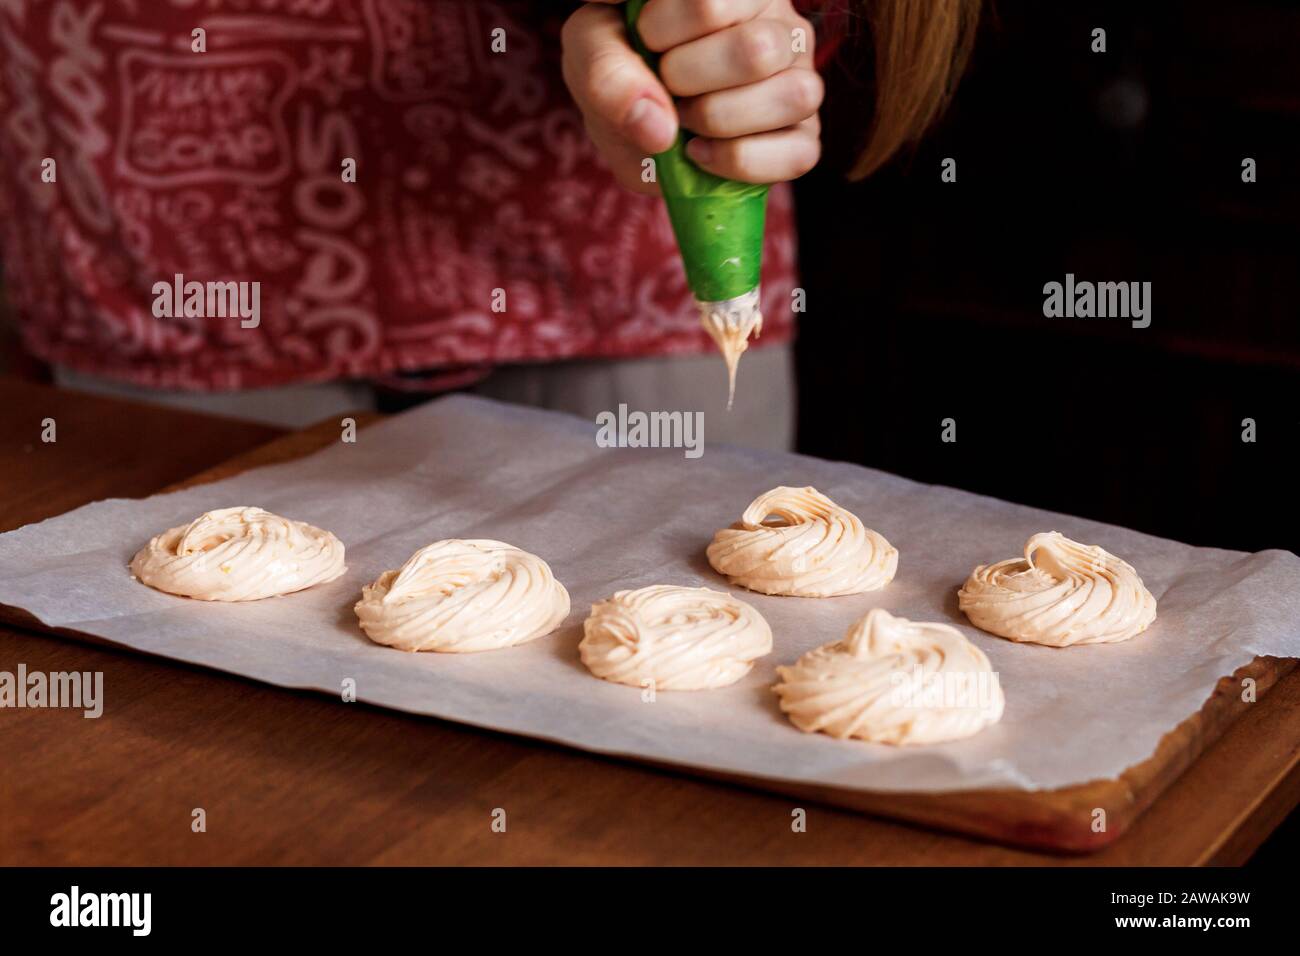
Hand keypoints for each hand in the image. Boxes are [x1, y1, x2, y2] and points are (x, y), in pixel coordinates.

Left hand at [561, 0, 822, 192]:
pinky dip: (739, 162)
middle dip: (689, 80)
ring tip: (686, 120)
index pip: (711, 3)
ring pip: (794, 96)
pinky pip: (799, 154)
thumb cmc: (621, 65)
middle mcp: (782, 26)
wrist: (629, 118)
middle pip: (757, 50)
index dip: (662, 31)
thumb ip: (607, 71)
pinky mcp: (804, 138)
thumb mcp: (593, 51)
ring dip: (718, 120)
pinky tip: (701, 153)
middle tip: (667, 85)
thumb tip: (658, 126)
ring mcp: (801, 81)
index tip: (645, 40)